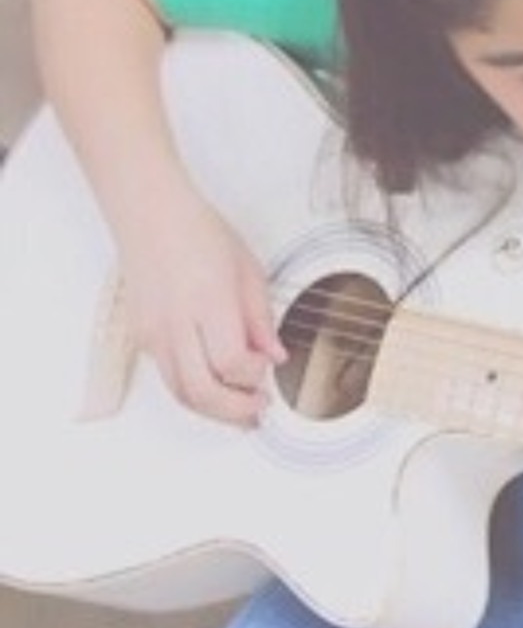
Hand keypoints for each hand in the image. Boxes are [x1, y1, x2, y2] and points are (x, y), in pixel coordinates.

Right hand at [118, 191, 286, 425]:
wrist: (152, 216)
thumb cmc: (198, 233)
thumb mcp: (249, 271)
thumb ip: (262, 318)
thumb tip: (275, 354)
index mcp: (208, 302)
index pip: (230, 362)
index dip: (254, 376)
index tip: (268, 367)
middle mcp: (175, 323)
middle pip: (202, 391)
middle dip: (235, 410)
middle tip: (259, 409)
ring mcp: (154, 334)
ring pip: (181, 394)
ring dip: (214, 410)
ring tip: (241, 408)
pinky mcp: (142, 339)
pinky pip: (169, 378)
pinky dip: (194, 390)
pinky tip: (217, 385)